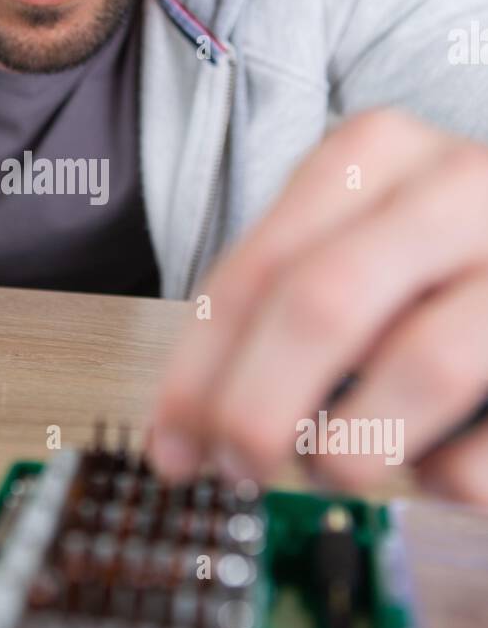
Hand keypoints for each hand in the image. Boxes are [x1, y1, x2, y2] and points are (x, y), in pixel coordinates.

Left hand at [148, 108, 487, 504]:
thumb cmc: (438, 259)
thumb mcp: (355, 240)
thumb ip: (278, 308)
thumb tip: (188, 429)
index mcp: (378, 151)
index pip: (258, 268)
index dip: (199, 374)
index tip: (170, 448)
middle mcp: (457, 184)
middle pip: (326, 302)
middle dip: (258, 407)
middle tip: (238, 469)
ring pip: (423, 364)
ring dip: (351, 449)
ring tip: (334, 471)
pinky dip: (447, 476)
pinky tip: (435, 467)